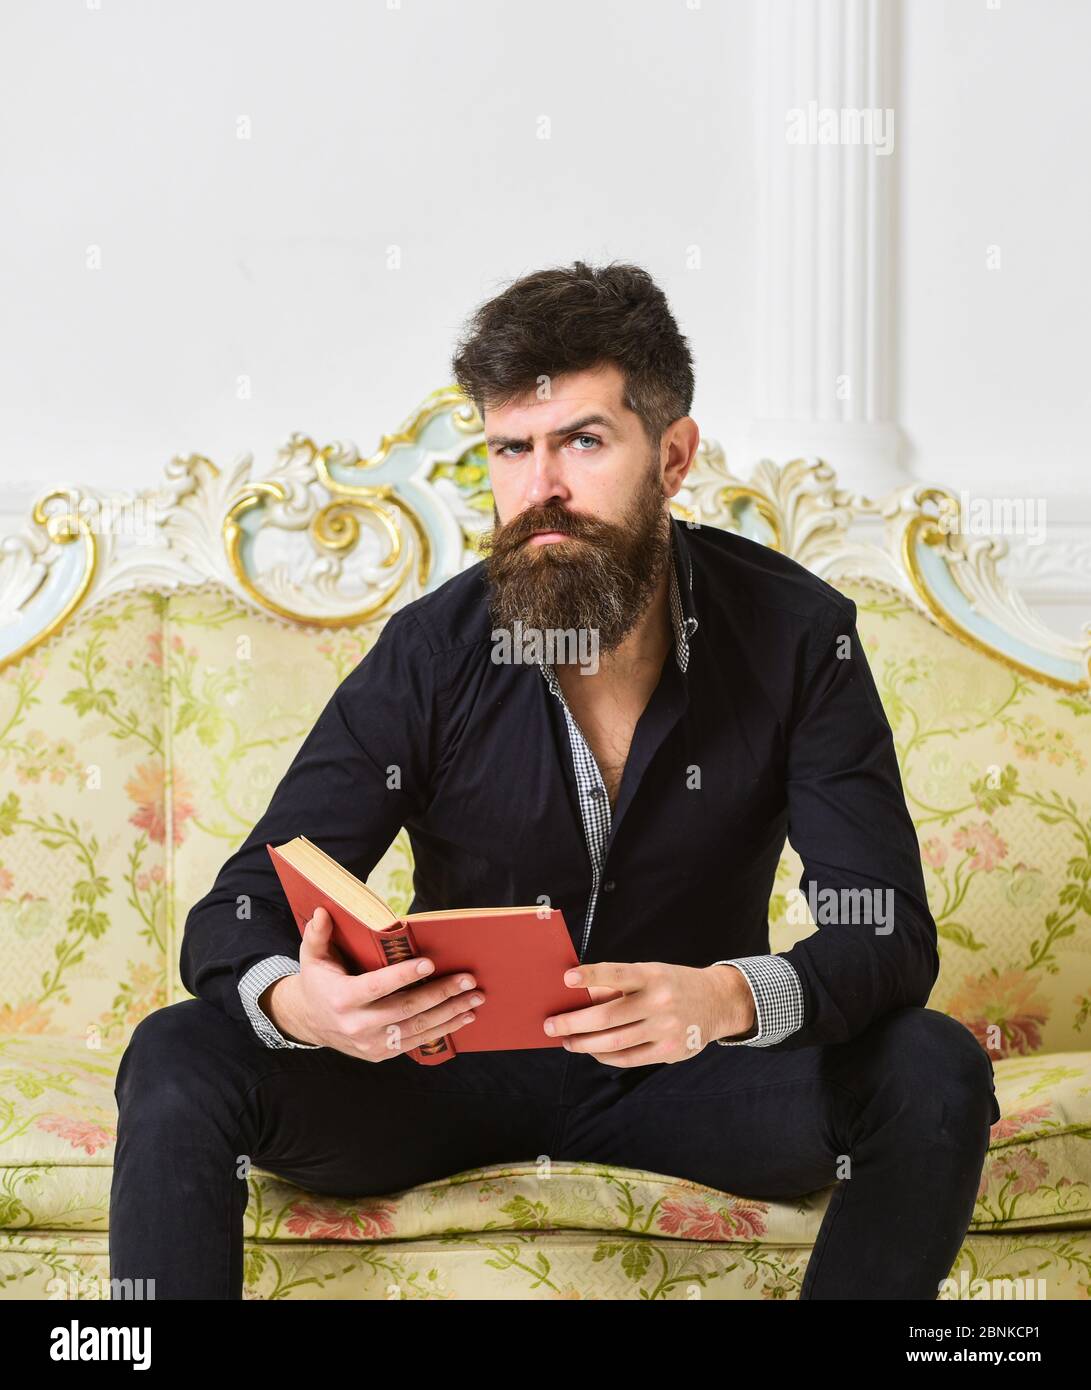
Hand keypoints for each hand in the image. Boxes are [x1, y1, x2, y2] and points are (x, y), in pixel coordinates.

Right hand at [262, 907, 483, 1060]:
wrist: (311, 1021)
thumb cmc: (319, 981)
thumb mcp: (313, 956)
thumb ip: (318, 934)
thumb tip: (322, 911)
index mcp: (342, 998)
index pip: (376, 987)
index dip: (403, 976)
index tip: (430, 964)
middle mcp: (357, 1025)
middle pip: (406, 1009)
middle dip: (441, 994)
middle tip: (468, 980)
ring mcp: (371, 1043)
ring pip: (417, 1028)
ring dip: (450, 1013)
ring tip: (474, 998)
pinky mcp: (381, 1053)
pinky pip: (417, 1042)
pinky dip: (443, 1030)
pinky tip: (463, 1017)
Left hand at [542, 960, 754, 1066]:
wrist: (717, 1002)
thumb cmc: (670, 984)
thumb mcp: (650, 973)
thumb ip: (617, 986)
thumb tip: (578, 999)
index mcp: (653, 975)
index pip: (618, 974)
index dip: (592, 975)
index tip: (567, 977)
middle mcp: (661, 1001)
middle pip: (608, 1017)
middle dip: (574, 1023)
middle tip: (550, 1026)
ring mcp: (666, 1029)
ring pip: (615, 1042)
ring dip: (584, 1044)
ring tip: (567, 1041)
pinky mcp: (669, 1051)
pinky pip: (628, 1058)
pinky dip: (605, 1056)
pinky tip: (592, 1050)